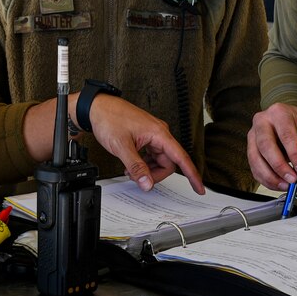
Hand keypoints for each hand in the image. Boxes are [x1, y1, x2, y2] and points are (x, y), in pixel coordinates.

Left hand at [87, 95, 205, 193]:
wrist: (97, 107)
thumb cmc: (109, 118)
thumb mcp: (122, 146)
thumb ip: (136, 167)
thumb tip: (147, 183)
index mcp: (159, 133)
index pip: (181, 157)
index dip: (192, 175)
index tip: (199, 188)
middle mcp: (159, 133)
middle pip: (168, 163)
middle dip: (155, 174)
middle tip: (138, 178)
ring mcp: (152, 135)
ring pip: (159, 161)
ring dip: (147, 170)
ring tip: (131, 171)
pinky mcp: (145, 137)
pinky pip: (151, 155)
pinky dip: (143, 164)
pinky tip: (132, 165)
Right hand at [247, 103, 296, 191]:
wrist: (287, 118)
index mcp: (279, 113)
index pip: (285, 135)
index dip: (294, 154)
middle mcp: (261, 121)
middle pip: (265, 145)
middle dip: (279, 166)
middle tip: (292, 179)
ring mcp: (252, 134)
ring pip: (255, 158)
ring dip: (270, 176)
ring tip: (285, 185)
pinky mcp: (249, 147)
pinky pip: (253, 167)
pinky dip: (265, 179)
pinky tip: (277, 183)